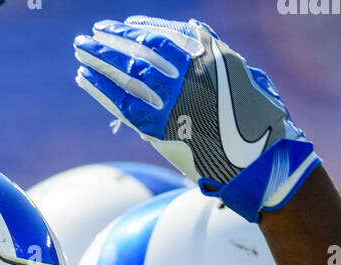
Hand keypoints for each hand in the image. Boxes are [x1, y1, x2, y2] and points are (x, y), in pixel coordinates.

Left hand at [74, 16, 318, 220]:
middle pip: (141, 51)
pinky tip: (83, 77)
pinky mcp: (159, 131)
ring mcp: (172, 102)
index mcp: (209, 58)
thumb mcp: (244, 74)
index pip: (164, 36)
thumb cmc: (259, 123)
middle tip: (91, 35)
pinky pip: (121, 105)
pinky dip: (100, 89)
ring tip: (80, 49)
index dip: (140, 29)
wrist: (261, 163)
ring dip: (100, 59)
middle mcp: (188, 75)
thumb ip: (216, 50)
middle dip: (113, 41)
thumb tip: (194, 28)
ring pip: (126, 74)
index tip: (122, 25)